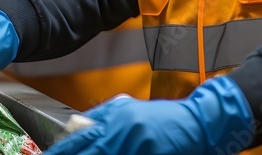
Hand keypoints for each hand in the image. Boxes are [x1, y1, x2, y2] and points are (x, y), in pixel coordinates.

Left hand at [45, 76, 254, 154]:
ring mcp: (139, 149)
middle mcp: (124, 134)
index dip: (62, 152)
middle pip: (90, 154)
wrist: (199, 123)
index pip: (80, 140)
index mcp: (116, 119)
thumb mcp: (129, 111)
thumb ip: (102, 120)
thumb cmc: (162, 119)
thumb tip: (76, 130)